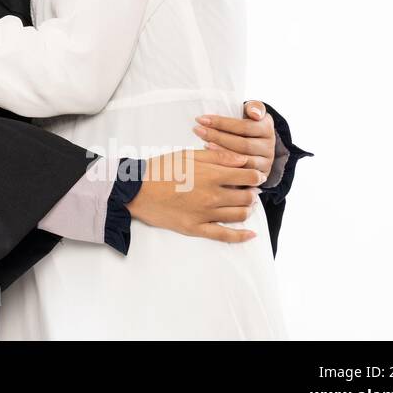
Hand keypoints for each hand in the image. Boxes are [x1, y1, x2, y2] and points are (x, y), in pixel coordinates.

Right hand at [126, 148, 265, 243]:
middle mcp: (212, 196)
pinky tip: (250, 234)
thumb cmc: (160, 169)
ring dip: (248, 209)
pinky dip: (241, 236)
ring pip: (240, 215)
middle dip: (252, 191)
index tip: (255, 175)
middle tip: (248, 189)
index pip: (248, 176)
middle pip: (247, 197)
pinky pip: (225, 235)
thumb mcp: (187, 155)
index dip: (256, 175)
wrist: (136, 189)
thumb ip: (217, 156)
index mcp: (211, 175)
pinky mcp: (196, 228)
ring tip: (244, 204)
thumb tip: (243, 160)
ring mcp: (205, 214)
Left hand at [192, 100, 275, 180]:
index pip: (244, 126)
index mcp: (267, 128)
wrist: (256, 142)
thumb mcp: (252, 112)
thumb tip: (255, 113)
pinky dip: (226, 166)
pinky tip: (212, 158)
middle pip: (242, 144)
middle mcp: (269, 146)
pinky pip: (242, 173)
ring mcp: (265, 162)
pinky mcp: (260, 175)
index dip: (222, 123)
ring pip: (243, 160)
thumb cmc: (247, 124)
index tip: (201, 119)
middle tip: (197, 130)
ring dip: (221, 152)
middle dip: (217, 137)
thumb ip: (254, 107)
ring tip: (203, 144)